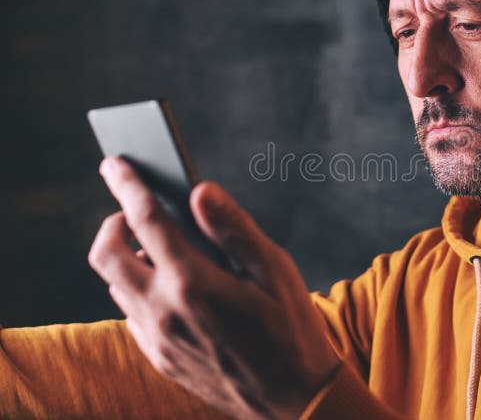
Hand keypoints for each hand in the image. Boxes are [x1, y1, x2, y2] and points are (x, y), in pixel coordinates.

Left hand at [88, 156, 340, 418]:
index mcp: (193, 282)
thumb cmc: (292, 328)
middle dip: (114, 222)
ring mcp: (157, 339)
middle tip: (138, 211)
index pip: (145, 219)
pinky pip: (130, 314)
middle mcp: (164, 310)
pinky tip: (172, 286)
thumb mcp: (275, 271)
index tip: (116, 163)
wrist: (294, 399)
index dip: (127, 185)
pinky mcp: (158, 358)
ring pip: (113, 284)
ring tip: (161, 247)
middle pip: (106, 253)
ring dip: (126, 257)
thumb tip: (199, 190)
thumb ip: (233, 228)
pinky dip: (137, 288)